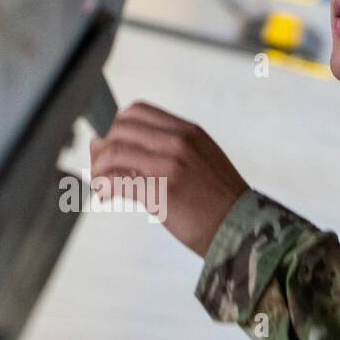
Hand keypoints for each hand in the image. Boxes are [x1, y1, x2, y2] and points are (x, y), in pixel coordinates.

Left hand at [89, 102, 249, 257]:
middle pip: (119, 129)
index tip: (111, 146)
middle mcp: (178, 141)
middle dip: (103, 149)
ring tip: (100, 185)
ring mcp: (169, 164)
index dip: (116, 127)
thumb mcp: (201, 159)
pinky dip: (103, 187)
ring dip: (98, 169)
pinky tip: (106, 196)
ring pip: (113, 152)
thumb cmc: (219, 201)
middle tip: (100, 170)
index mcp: (187, 131)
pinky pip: (116, 180)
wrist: (241, 228)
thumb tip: (131, 151)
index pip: (136, 111)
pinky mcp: (160, 190)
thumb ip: (171, 149)